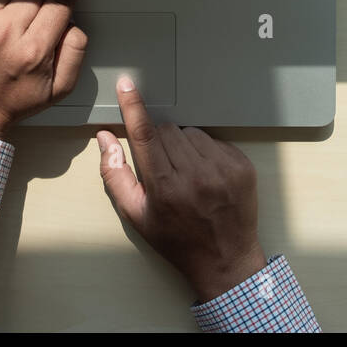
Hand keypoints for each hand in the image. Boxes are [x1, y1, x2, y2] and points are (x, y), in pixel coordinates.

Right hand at [96, 75, 267, 301]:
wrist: (225, 261)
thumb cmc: (176, 240)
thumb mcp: (136, 215)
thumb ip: (115, 175)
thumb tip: (104, 138)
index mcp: (165, 188)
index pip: (145, 134)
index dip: (133, 107)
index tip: (127, 85)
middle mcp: (195, 175)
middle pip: (166, 130)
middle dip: (159, 142)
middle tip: (164, 168)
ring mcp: (222, 169)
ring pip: (190, 132)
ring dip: (183, 145)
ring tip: (187, 174)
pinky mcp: (241, 166)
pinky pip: (214, 140)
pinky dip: (205, 151)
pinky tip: (206, 175)